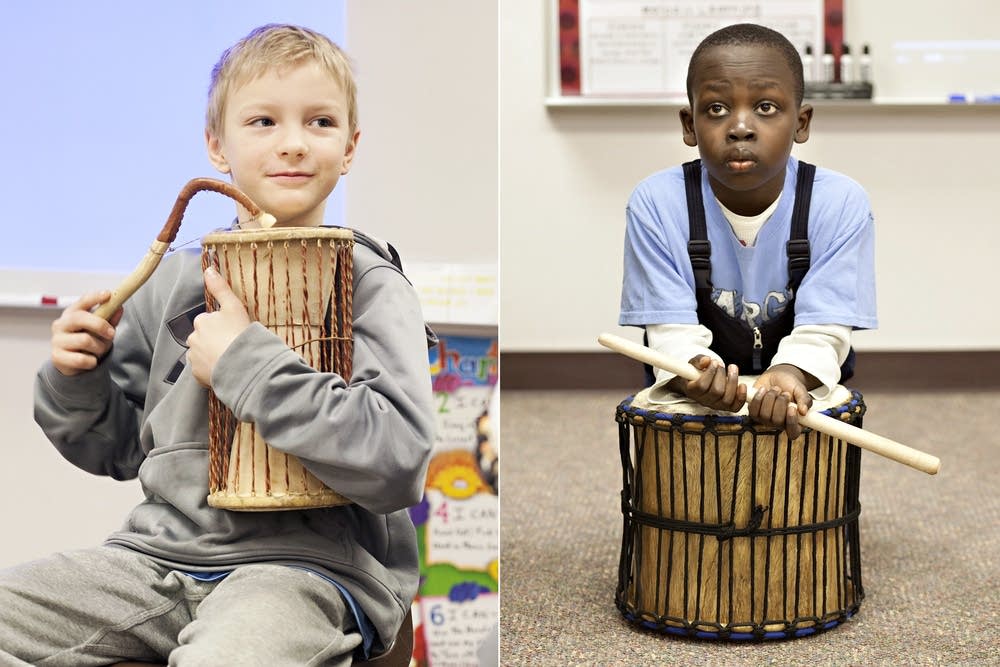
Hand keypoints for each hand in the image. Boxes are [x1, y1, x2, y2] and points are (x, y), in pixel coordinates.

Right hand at [50, 291, 122, 375]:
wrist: (72, 364)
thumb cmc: (87, 343)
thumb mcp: (100, 330)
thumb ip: (109, 319)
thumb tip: (119, 307)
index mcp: (72, 314)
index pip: (82, 302)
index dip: (94, 297)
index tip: (108, 295)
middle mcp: (61, 324)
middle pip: (80, 318)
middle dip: (100, 325)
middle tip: (112, 334)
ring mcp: (57, 340)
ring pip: (85, 340)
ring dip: (99, 347)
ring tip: (98, 351)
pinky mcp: (57, 357)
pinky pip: (82, 359)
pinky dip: (92, 361)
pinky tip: (90, 361)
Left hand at [186, 267, 250, 386]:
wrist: (241, 365)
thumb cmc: (239, 334)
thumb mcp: (233, 307)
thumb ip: (220, 288)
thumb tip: (208, 269)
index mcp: (202, 322)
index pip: (208, 322)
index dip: (220, 326)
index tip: (232, 332)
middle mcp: (193, 339)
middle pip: (202, 338)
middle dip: (213, 341)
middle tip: (231, 345)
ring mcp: (194, 358)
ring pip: (201, 354)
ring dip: (211, 355)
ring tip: (229, 359)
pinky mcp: (197, 374)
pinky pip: (202, 370)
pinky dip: (210, 369)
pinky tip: (223, 369)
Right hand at [669, 355, 746, 412]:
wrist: (701, 382)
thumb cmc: (697, 372)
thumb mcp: (694, 363)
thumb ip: (699, 360)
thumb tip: (706, 360)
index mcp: (692, 391)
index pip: (701, 386)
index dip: (710, 373)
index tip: (714, 362)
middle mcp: (703, 401)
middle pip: (716, 392)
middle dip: (721, 375)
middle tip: (722, 364)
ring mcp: (715, 405)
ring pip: (727, 399)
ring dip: (732, 382)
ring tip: (732, 368)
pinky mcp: (726, 407)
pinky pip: (735, 407)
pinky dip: (741, 396)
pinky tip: (742, 385)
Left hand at [749, 364, 813, 438]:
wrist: (777, 377)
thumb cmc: (791, 386)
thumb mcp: (801, 390)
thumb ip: (804, 400)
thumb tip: (803, 411)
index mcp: (795, 422)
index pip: (793, 432)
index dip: (792, 422)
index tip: (792, 408)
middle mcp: (780, 424)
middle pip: (777, 421)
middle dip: (781, 403)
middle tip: (785, 393)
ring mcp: (766, 419)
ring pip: (764, 415)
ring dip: (770, 398)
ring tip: (776, 389)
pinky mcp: (754, 413)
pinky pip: (752, 410)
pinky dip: (757, 398)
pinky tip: (763, 389)